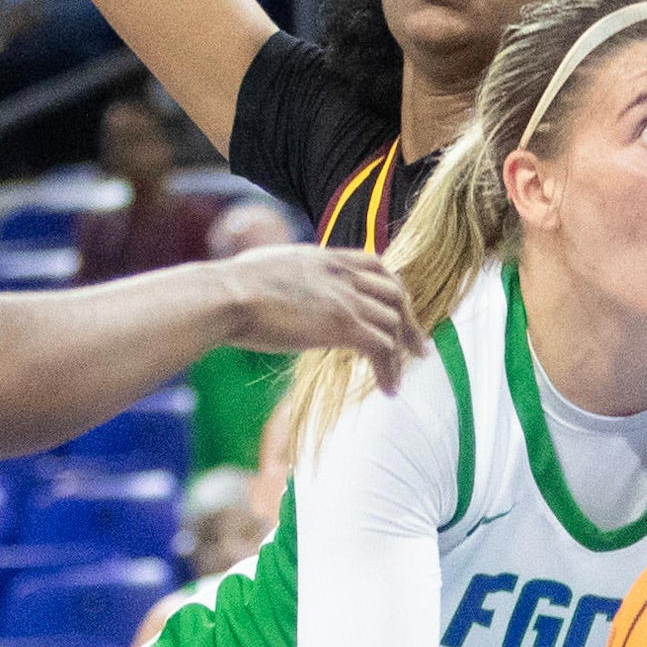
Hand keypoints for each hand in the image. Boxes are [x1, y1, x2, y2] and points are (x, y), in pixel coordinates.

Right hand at [214, 244, 418, 388]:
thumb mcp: (267, 271)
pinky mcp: (343, 325)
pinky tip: (389, 388)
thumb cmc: (230, 289)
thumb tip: (277, 290)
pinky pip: (383, 348)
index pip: (374, 264)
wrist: (227, 296)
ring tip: (400, 378)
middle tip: (418, 347)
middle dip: (410, 321)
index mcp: (325, 257)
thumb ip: (288, 279)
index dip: (391, 288)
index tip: (398, 308)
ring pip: (393, 323)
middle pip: (394, 292)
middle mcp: (342, 273)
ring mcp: (345, 298)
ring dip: (401, 354)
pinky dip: (391, 369)